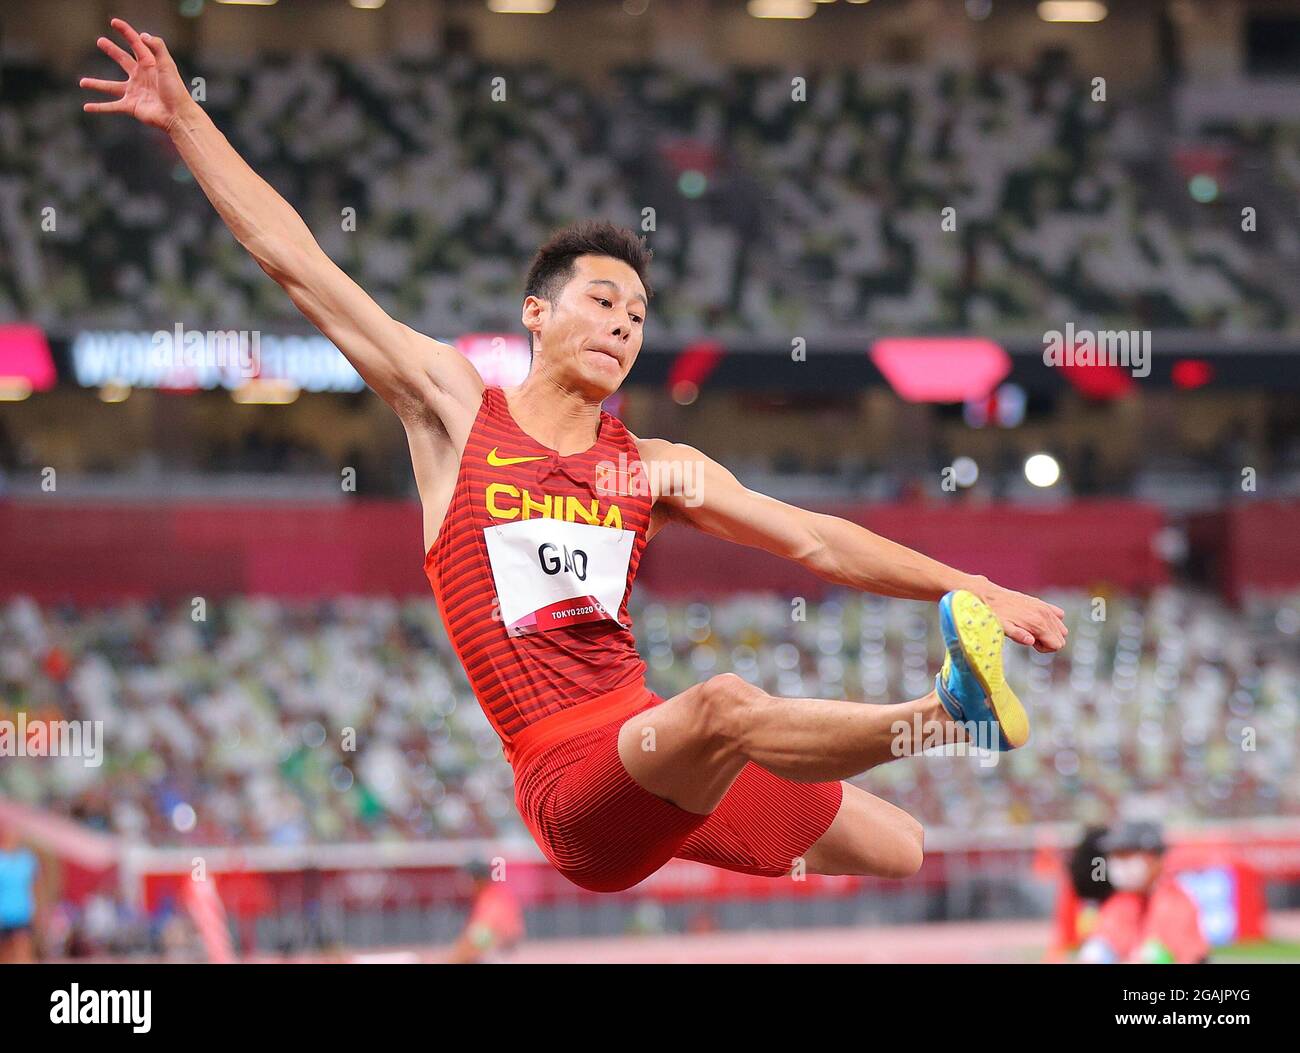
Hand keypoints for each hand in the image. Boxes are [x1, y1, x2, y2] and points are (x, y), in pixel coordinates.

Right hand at [80, 18, 191, 132]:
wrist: (178, 115)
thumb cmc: (175, 90)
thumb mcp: (168, 65)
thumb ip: (157, 47)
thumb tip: (142, 35)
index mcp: (149, 64)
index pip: (135, 44)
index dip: (126, 32)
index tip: (114, 22)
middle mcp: (140, 77)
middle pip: (123, 60)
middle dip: (112, 51)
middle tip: (100, 41)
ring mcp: (134, 92)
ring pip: (111, 87)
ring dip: (97, 85)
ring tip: (82, 82)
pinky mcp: (131, 106)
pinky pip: (112, 106)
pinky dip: (99, 107)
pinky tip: (87, 107)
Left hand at [967, 575, 1067, 652]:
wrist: (991, 597)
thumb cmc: (997, 615)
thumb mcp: (1003, 628)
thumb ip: (1018, 636)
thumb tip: (1031, 641)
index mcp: (1037, 623)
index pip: (1057, 645)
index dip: (1045, 649)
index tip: (1032, 644)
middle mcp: (1044, 614)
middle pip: (1061, 638)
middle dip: (1047, 642)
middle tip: (1030, 636)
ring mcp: (1045, 608)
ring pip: (1061, 628)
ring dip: (1049, 633)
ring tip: (1031, 630)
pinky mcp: (1042, 603)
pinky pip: (1058, 615)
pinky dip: (1051, 622)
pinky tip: (1036, 622)